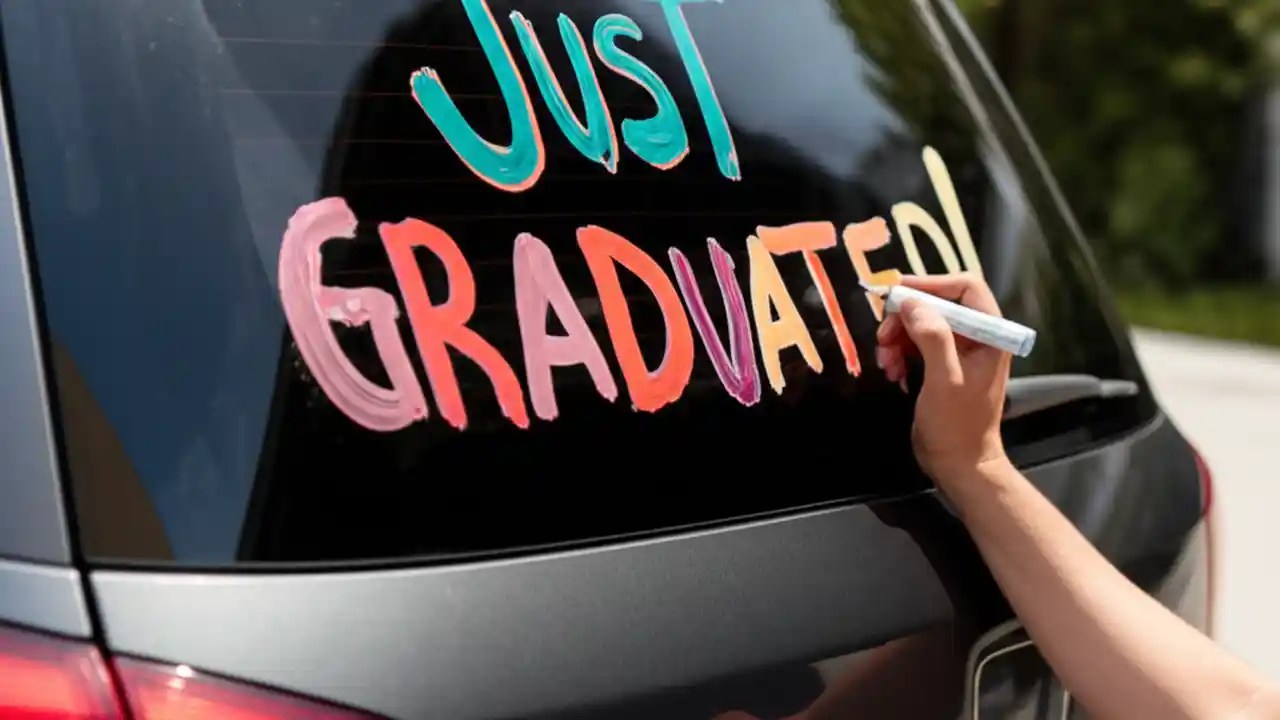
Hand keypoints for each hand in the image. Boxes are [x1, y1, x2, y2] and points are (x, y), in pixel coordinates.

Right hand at [874, 273, 1011, 487]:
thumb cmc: (958, 426)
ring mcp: (958, 349)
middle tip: (884, 336)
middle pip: (937, 302)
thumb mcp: (945, 380)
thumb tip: (910, 303)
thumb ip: (932, 337)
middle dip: (906, 316)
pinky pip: (914, 342)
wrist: (959, 464)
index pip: (965, 287)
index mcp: (990, 334)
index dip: (931, 284)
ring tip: (886, 362)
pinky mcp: (940, 363)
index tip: (898, 294)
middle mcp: (977, 336)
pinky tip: (892, 370)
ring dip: (897, 336)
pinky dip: (898, 351)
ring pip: (920, 321)